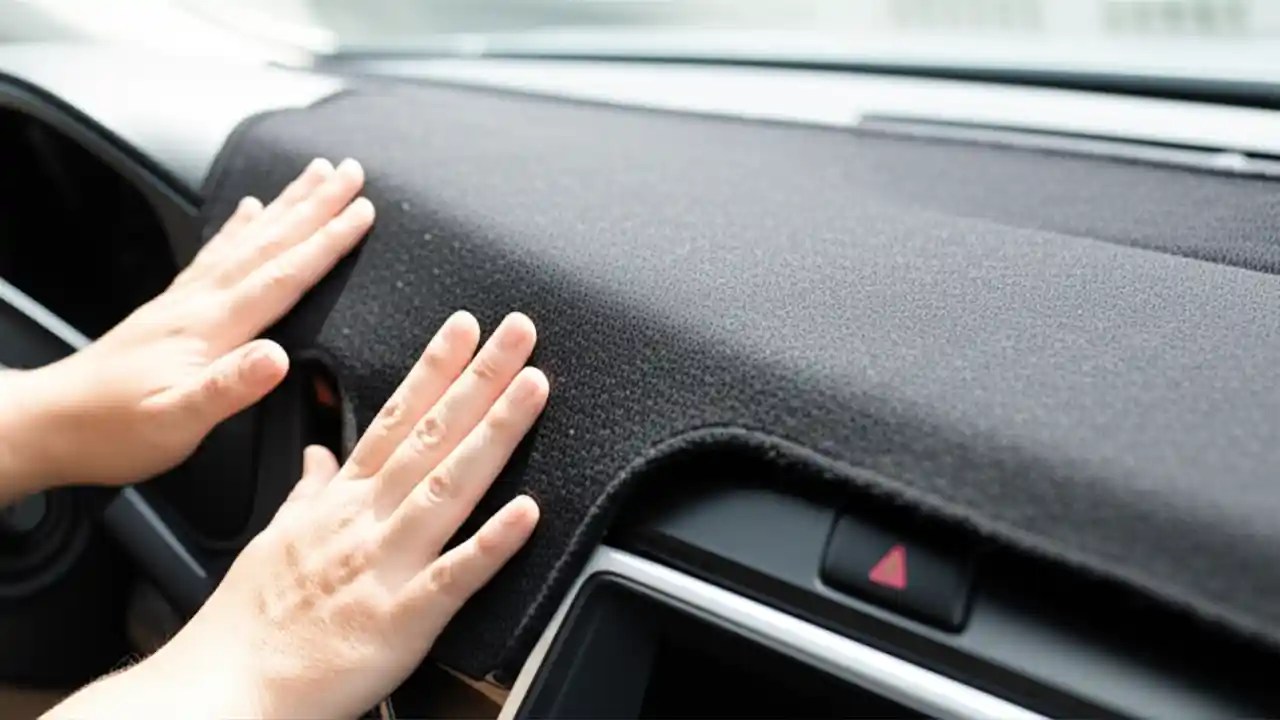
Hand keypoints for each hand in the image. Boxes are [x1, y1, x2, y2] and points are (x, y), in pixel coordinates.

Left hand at [0, 158, 372, 495]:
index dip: (326, 242)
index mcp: (211, 327)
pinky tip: (249, 211)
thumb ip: (229, 388)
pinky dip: (238, 228)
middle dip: (314, 205)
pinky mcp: (172, 308)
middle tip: (349, 170)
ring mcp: (184, 301)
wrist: (50, 425)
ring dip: (285, 206)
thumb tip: (279, 357)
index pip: (282, 276)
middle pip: (269, 243)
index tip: (362, 211)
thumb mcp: (176, 422)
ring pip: (247, 240)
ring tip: (312, 175)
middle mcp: (200, 303)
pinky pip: (216, 254)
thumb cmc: (113, 430)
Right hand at [68, 311, 548, 719]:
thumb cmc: (253, 619)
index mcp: (343, 501)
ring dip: (494, 433)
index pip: (397, 418)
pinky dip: (491, 543)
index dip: (434, 368)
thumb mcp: (278, 536)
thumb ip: (311, 488)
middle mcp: (368, 520)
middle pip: (432, 435)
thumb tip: (322, 450)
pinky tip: (528, 511)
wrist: (227, 687)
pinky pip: (455, 576)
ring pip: (450, 486)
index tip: (465, 327)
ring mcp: (387, 565)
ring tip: (532, 388)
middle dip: (479, 378)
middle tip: (518, 331)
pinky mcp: (403, 619)